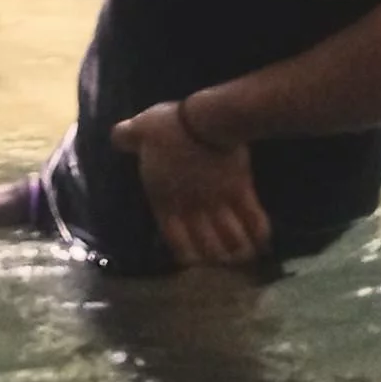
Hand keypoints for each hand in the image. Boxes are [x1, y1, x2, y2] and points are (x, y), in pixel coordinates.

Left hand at [111, 99, 271, 268]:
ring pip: (232, 240)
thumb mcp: (141, 130)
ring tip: (244, 257)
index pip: (176, 242)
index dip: (187, 256)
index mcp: (167, 201)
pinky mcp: (242, 191)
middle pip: (208, 248)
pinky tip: (263, 242)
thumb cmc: (169, 127)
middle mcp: (194, 209)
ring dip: (239, 252)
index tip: (194, 260)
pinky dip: (261, 233)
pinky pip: (254, 219)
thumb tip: (116, 138)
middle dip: (217, 259)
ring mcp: (219, 203)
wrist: (205, 120)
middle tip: (223, 261)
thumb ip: (127, 137)